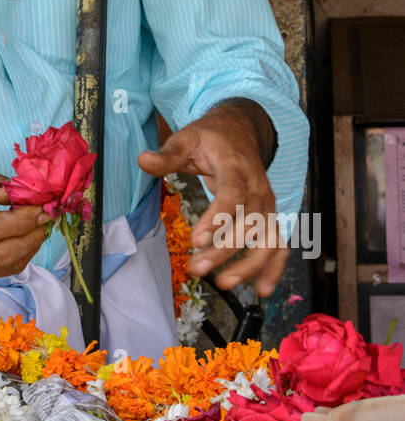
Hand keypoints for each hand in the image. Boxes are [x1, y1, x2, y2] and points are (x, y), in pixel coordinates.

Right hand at [0, 161, 49, 279]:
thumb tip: (28, 195)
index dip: (21, 221)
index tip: (43, 207)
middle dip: (31, 236)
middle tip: (48, 217)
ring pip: (4, 266)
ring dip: (30, 247)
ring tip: (41, 225)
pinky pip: (1, 270)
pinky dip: (20, 255)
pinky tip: (27, 237)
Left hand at [136, 106, 286, 296]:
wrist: (241, 130)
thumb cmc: (210, 138)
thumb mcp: (186, 139)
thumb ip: (167, 155)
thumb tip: (142, 160)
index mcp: (236, 167)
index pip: (232, 195)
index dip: (217, 218)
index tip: (197, 239)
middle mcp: (257, 187)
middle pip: (248, 223)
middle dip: (224, 249)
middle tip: (197, 268)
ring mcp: (267, 203)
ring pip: (267, 238)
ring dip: (249, 264)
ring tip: (224, 283)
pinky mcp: (270, 215)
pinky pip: (279, 243)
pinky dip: (274, 267)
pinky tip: (261, 290)